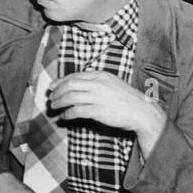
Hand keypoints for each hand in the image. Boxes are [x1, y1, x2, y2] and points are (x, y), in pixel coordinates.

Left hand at [48, 71, 165, 144]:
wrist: (141, 111)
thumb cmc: (127, 100)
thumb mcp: (112, 84)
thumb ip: (96, 84)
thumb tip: (79, 89)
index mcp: (100, 75)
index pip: (75, 76)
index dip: (60, 81)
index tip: (52, 87)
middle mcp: (98, 84)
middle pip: (70, 84)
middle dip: (57, 91)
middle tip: (51, 99)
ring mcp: (98, 97)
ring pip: (70, 97)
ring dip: (59, 102)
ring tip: (54, 107)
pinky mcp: (98, 110)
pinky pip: (76, 110)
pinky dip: (67, 114)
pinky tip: (65, 117)